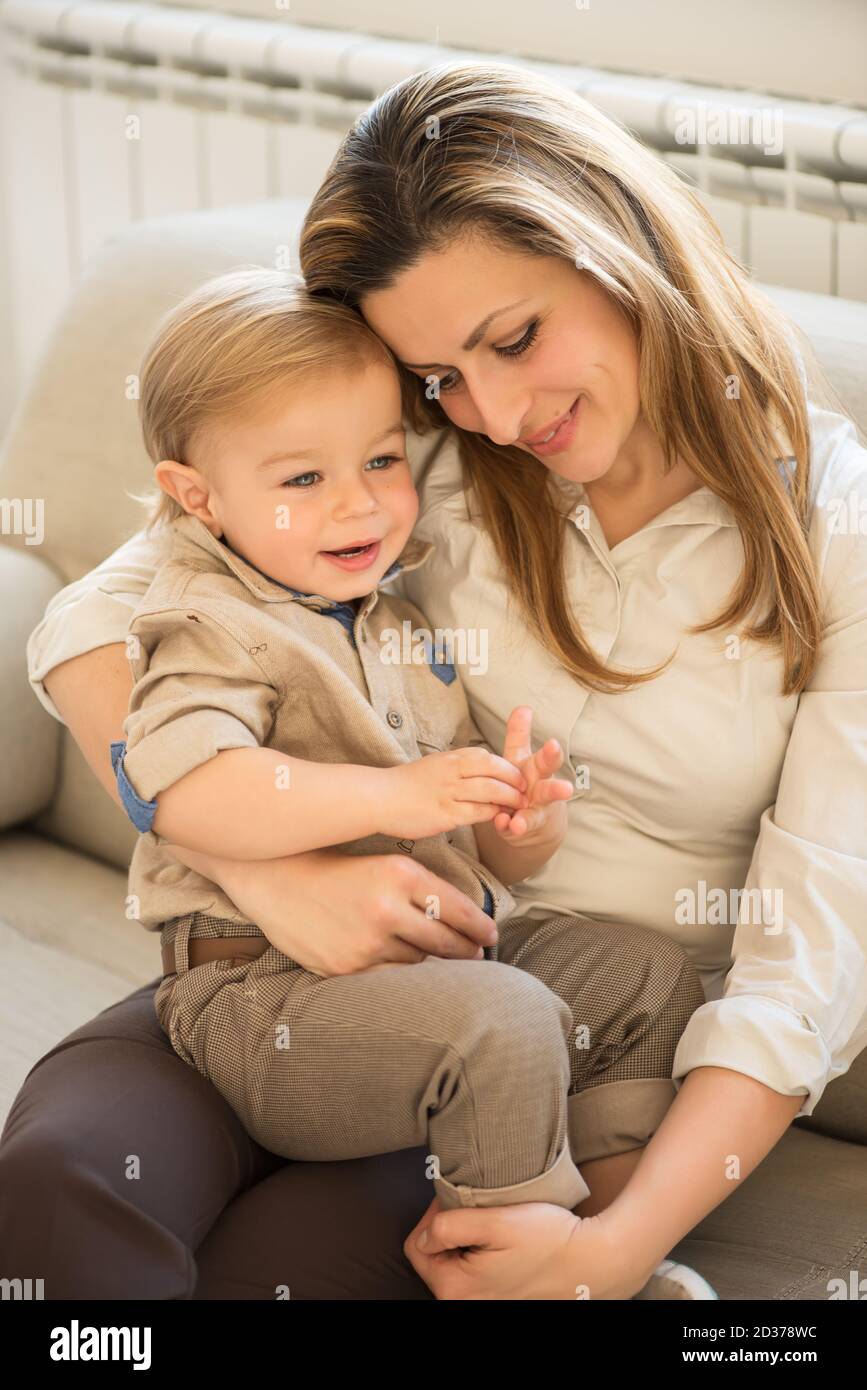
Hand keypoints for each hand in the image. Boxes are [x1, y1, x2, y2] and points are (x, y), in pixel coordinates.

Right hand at [167, 845, 498, 975]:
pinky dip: (404, 975)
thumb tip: (465, 917)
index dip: (480, 926)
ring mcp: (366, 941)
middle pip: (445, 940)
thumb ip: (422, 888)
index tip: (491, 934)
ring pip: (419, 961)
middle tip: (479, 955)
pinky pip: (391, 978)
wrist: (278, 881)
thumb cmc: (337, 868)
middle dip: (467, 950)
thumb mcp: (383, 863)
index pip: (457, 907)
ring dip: (432, 962)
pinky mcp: (347, 966)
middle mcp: (386, 908)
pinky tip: (411, 973)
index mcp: (400, 873)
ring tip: (443, 962)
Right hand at [377, 747, 528, 839]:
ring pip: (490, 790)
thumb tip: (478, 766)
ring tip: (518, 806)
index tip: (518, 777)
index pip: (489, 757)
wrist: (381, 797)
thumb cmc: (406, 784)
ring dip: (509, 798)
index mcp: (451, 757)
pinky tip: (498, 818)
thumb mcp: (435, 765)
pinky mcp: (446, 813)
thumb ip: (457, 765)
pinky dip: (493, 814)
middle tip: (525, 792)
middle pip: (495, 770)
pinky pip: (478, 812)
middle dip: (514, 781)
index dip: (508, 768)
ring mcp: (449, 791)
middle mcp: (452, 771)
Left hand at [403, 1198, 642, 1299]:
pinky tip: (502, 1239)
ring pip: (452, 1259)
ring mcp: (480, 1302)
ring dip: (466, 1237)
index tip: (462, 1200)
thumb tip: (427, 1233)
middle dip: (450, 1226)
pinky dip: (480, 1250)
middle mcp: (463, 1303)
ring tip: (492, 1222)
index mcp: (454, 1289)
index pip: (417, 1245)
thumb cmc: (547, 1239)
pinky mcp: (496, 1297)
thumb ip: (450, 1226)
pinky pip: (472, 1269)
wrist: (591, 1260)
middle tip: (479, 1207)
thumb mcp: (495, 1222)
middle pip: (433, 1254)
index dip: (434, 1215)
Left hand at [492, 706, 573, 844]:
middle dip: (557, 789)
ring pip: (534, 815)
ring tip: (522, 822)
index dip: (551, 753)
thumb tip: (523, 706)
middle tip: (566, 789)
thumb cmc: (523, 781)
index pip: (546, 760)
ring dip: (528, 819)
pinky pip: (513, 828)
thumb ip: (520, 734)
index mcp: (537, 771)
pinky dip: (508, 827)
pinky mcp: (521, 829)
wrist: (532, 822)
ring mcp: (533, 812)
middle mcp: (539, 791)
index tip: (553, 744)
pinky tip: (503, 824)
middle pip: (550, 788)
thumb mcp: (520, 757)